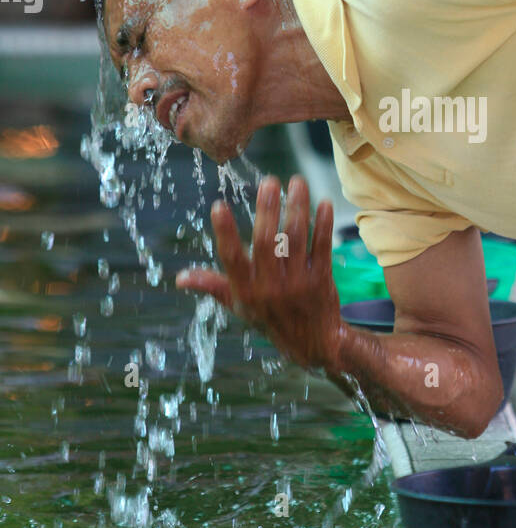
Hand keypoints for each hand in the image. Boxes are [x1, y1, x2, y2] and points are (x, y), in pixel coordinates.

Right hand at [176, 174, 344, 370]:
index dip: (225, 233)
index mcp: (246, 291)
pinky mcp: (321, 279)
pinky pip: (322, 247)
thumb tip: (180, 278)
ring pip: (296, 239)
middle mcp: (270, 287)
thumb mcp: (239, 307)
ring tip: (297, 182)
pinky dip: (323, 225)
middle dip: (267, 209)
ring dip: (297, 208)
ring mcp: (298, 282)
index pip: (231, 259)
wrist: (312, 345)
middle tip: (269, 182)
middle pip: (267, 242)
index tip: (218, 205)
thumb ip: (212, 286)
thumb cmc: (270, 319)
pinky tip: (323, 203)